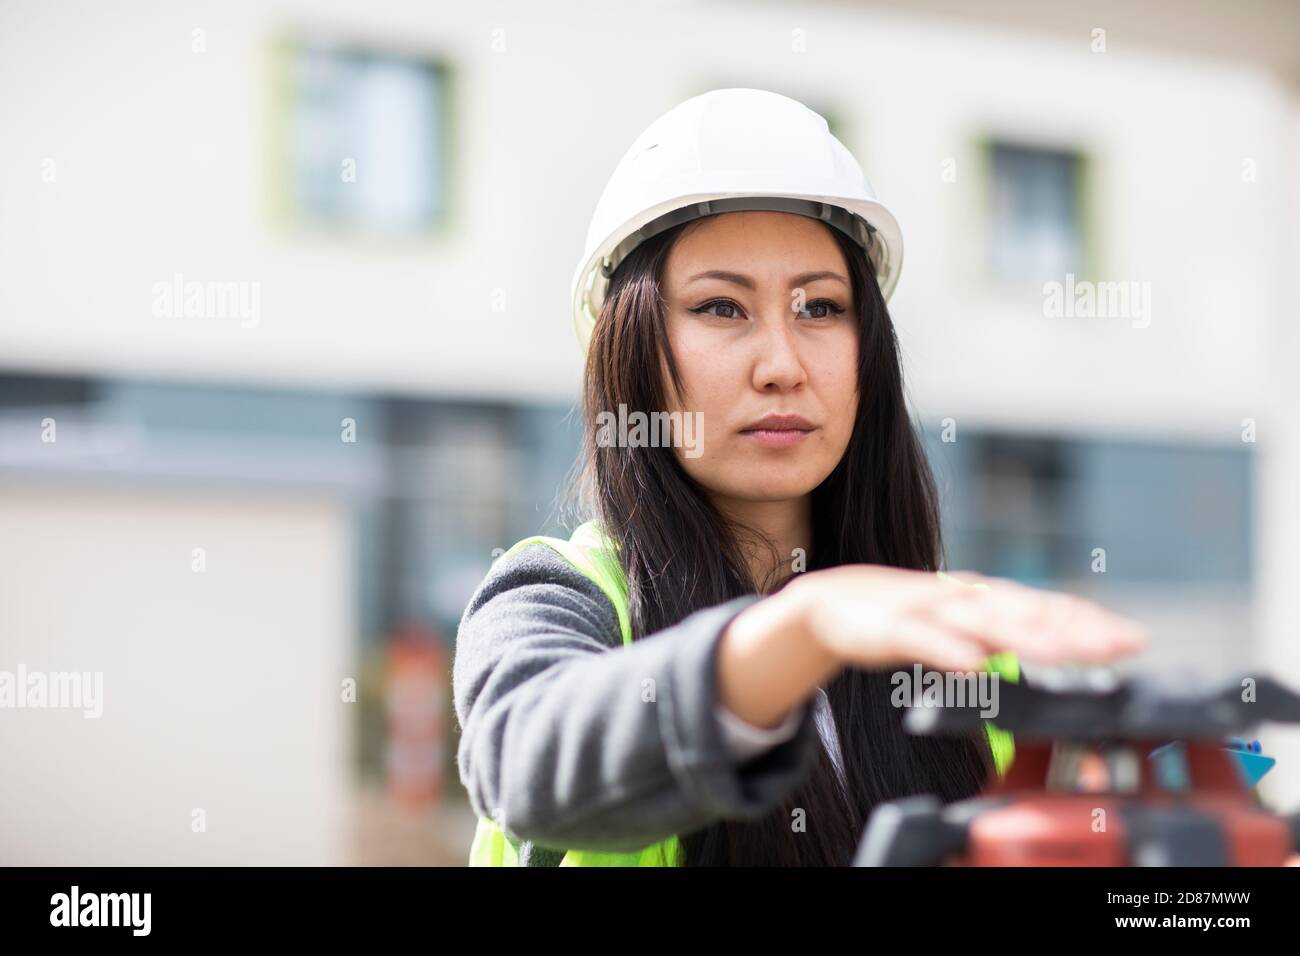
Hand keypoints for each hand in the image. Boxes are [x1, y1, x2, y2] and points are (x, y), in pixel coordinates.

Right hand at [783, 565, 1146, 672]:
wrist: (831, 602)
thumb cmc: (904, 616)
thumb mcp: (962, 624)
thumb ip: (1006, 634)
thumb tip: (1061, 646)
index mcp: (984, 599)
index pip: (1046, 607)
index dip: (1090, 622)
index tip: (1133, 640)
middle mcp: (965, 599)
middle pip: (1028, 612)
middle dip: (1076, 629)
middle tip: (1121, 645)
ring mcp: (930, 611)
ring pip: (983, 623)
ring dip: (1025, 637)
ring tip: (1064, 654)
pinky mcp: (893, 628)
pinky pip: (924, 642)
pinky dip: (949, 651)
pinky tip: (973, 666)